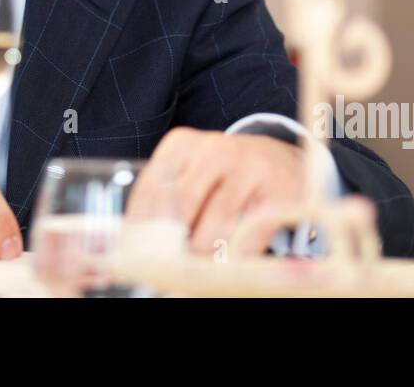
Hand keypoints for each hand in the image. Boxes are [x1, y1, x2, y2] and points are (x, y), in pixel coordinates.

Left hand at [129, 128, 304, 256]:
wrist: (275, 158)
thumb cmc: (219, 173)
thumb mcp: (188, 174)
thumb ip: (163, 201)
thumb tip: (135, 242)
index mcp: (182, 144)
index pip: (152, 187)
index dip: (141, 224)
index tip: (134, 251)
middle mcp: (214, 149)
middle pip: (184, 204)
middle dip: (172, 241)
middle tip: (166, 266)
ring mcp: (249, 166)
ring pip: (218, 221)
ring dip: (204, 252)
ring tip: (196, 270)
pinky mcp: (278, 188)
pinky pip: (251, 232)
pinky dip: (236, 254)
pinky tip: (227, 264)